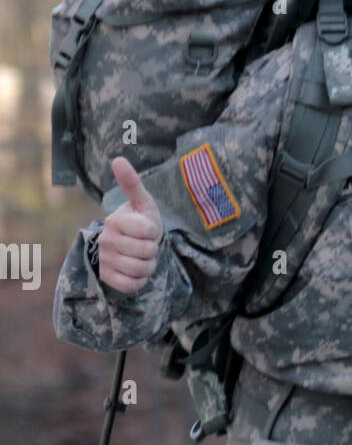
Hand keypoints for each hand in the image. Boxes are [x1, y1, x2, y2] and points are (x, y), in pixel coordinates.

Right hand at [99, 156, 163, 293]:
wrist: (126, 247)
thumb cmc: (139, 222)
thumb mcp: (141, 203)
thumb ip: (132, 184)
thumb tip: (118, 159)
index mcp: (115, 220)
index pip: (148, 231)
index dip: (154, 232)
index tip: (147, 230)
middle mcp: (106, 239)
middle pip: (147, 251)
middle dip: (153, 250)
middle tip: (145, 245)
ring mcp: (105, 260)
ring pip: (140, 269)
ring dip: (148, 266)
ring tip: (143, 258)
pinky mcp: (106, 277)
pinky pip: (132, 285)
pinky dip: (140, 280)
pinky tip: (136, 271)